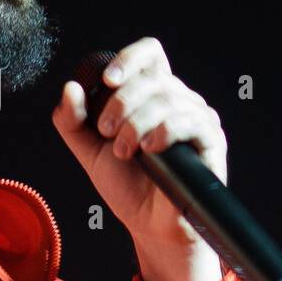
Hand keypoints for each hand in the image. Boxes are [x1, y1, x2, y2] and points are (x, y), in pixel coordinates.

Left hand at [51, 37, 227, 280]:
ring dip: (136, 123)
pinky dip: (163, 131)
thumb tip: (71, 89)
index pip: (150, 54)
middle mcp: (178, 100)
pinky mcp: (211, 141)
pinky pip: (191, 121)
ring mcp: (197, 118)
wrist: (148, 226)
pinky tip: (148, 149)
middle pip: (153, 77)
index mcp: (151, 95)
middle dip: (121, 102)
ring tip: (124, 151)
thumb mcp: (88, 151)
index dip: (130, 58)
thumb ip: (72, 121)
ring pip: (168, 98)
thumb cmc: (125, 186)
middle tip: (106, 131)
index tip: (108, 81)